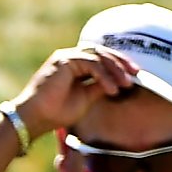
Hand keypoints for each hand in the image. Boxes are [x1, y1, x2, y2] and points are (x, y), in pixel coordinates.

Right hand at [8, 45, 140, 145]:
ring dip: (115, 70)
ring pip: (98, 56)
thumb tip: (117, 83)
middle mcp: (71, 58)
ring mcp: (67, 57)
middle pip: (102, 53)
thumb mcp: (85, 100)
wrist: (34, 118)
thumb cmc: (55, 113)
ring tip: (126, 84)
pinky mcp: (64, 60)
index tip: (134, 76)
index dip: (119, 66)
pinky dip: (103, 76)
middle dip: (121, 63)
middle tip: (136, 74)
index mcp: (75, 66)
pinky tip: (112, 89)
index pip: (101, 60)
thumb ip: (98, 88)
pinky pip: (91, 63)